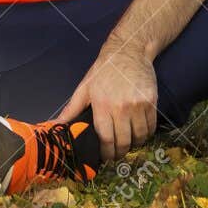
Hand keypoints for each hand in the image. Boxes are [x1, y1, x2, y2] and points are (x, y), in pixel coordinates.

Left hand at [53, 45, 157, 160]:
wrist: (129, 50)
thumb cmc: (104, 70)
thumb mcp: (85, 87)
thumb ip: (71, 109)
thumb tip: (55, 124)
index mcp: (103, 105)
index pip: (106, 139)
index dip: (107, 153)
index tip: (105, 157)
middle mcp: (122, 107)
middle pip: (123, 142)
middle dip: (119, 153)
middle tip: (116, 154)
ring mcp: (139, 105)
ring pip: (139, 136)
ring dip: (134, 144)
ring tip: (128, 143)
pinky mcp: (152, 101)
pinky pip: (151, 126)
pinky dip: (146, 134)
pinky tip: (139, 132)